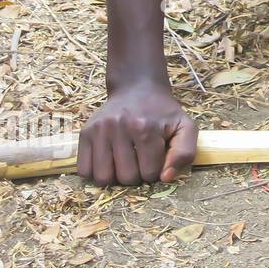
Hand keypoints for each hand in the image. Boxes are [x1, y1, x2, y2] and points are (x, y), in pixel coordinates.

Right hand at [77, 82, 198, 185]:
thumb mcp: (185, 127)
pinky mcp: (85, 133)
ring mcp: (100, 130)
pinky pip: (83, 170)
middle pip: (125, 177)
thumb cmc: (163, 112)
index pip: (149, 173)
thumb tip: (165, 178)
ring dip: (115, 178)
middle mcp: (121, 128)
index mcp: (147, 128)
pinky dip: (95, 174)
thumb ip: (184, 153)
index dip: (154, 173)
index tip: (154, 161)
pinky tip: (108, 163)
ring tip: (123, 165)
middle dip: (136, 177)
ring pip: (103, 177)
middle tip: (139, 163)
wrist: (138, 89)